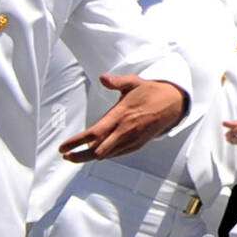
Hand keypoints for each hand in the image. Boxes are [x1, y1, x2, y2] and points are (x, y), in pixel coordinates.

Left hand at [59, 76, 186, 162]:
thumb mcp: (133, 82)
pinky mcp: (137, 145)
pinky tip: (97, 152)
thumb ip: (116, 82)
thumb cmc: (152, 92)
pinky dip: (105, 155)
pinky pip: (116, 154)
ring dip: (90, 157)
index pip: (94, 133)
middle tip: (67, 155)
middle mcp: (125, 130)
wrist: (173, 103)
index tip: (63, 147)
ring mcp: (131, 140)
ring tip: (76, 156)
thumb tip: (103, 78)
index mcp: (121, 114)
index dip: (76, 142)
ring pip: (106, 155)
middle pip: (96, 151)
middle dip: (79, 155)